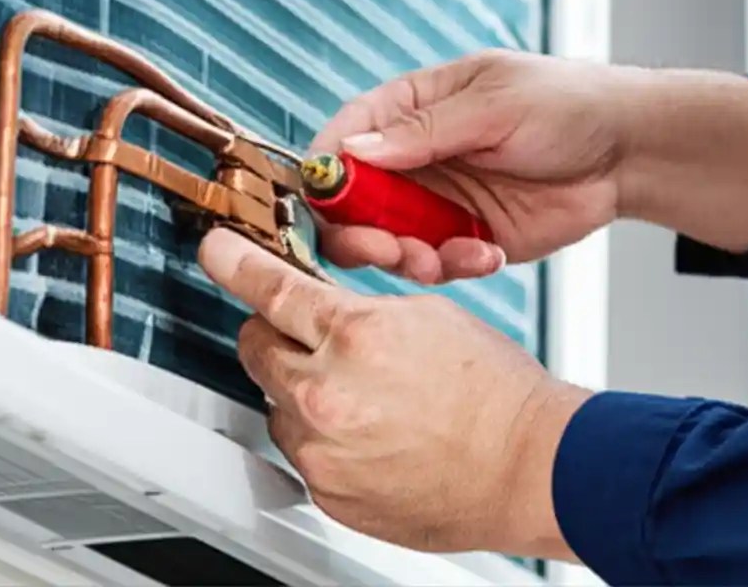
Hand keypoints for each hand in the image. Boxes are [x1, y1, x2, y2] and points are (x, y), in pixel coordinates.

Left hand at [198, 228, 591, 557]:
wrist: (530, 466)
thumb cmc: (497, 394)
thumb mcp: (430, 317)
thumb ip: (361, 310)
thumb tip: (321, 308)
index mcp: (355, 335)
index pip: (270, 289)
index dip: (236, 264)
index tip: (217, 253)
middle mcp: (327, 395)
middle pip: (256, 348)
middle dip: (276, 334)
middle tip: (310, 336)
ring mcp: (324, 451)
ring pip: (278, 406)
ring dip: (304, 394)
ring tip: (367, 400)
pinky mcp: (330, 494)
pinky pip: (304, 454)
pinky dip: (328, 441)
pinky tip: (376, 437)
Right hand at [311, 50, 650, 283]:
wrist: (628, 152)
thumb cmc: (567, 103)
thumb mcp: (495, 104)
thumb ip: (425, 130)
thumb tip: (354, 147)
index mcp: (411, 109)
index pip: (343, 138)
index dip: (326, 172)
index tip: (325, 201)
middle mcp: (416, 159)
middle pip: (353, 203)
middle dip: (361, 232)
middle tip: (387, 249)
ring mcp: (439, 203)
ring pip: (389, 243)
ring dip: (405, 259)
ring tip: (440, 260)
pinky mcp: (466, 239)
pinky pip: (437, 265)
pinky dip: (453, 268)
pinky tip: (487, 253)